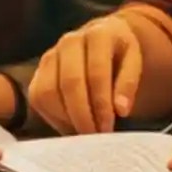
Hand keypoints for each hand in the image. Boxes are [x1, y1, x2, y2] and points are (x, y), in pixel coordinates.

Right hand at [29, 14, 141, 134]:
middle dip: (83, 115)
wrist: (99, 39)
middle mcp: (69, 41)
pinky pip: (37, 98)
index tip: (108, 128)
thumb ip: (129, 82)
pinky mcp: (37, 71)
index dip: (102, 104)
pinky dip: (52, 117)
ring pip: (48, 92)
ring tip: (84, 133)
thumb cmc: (119, 54)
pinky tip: (71, 125)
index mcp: (97, 34)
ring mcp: (49, 56)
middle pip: (69, 83)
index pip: (97, 74)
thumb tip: (121, 110)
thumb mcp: (134, 61)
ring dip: (66, 118)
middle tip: (95, 136)